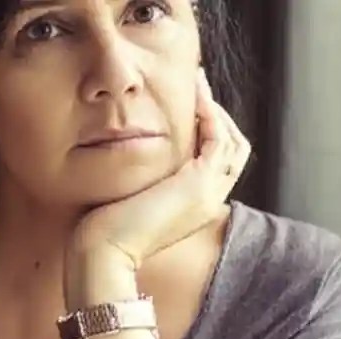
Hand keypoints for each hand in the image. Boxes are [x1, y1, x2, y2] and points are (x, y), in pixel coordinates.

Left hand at [70, 69, 252, 272]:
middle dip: (220, 116)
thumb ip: (146, 178)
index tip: (192, 104)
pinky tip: (193, 98)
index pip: (220, 162)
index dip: (212, 131)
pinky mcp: (200, 184)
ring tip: (197, 84)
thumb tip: (134, 153)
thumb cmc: (107, 229)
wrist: (106, 252)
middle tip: (200, 86)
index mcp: (196, 206)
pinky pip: (218, 140)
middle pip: (234, 150)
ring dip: (216, 110)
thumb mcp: (135, 198)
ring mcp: (209, 194)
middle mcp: (209, 200)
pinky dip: (210, 115)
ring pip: (232, 142)